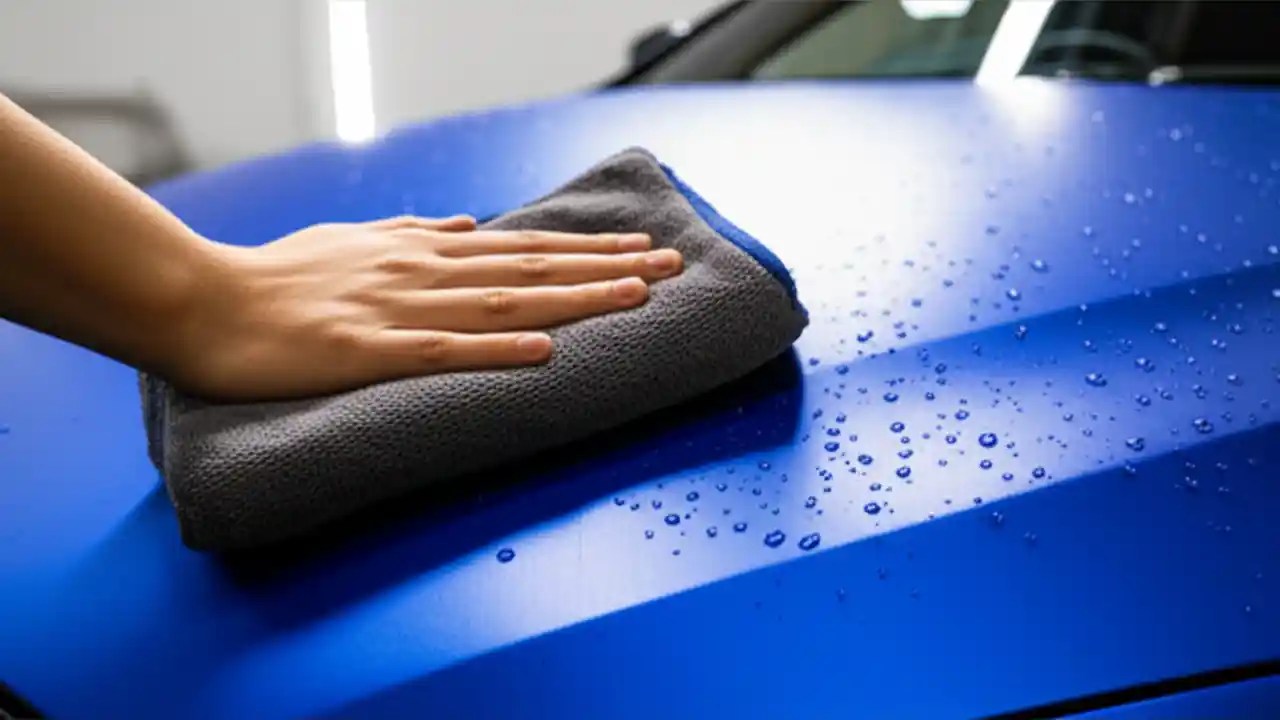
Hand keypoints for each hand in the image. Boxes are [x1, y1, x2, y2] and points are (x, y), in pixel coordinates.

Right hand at [171, 215, 681, 400]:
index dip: (586, 249)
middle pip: (531, 271)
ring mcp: (397, 311)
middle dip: (605, 269)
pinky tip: (546, 354)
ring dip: (574, 300)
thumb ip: (414, 232)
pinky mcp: (366, 353)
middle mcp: (422, 272)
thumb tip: (471, 224)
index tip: (640, 248)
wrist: (204, 303)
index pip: (522, 248)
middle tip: (672, 265)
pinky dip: (497, 352)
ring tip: (636, 297)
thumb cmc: (277, 275)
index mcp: (421, 250)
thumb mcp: (352, 239)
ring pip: (504, 304)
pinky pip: (442, 352)